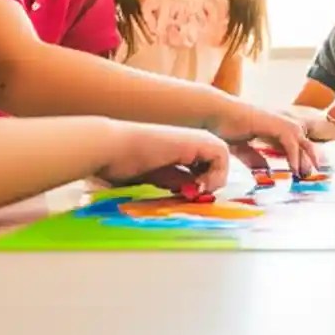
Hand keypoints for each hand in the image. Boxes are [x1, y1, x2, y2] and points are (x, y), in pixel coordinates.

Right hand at [96, 122, 229, 193]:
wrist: (113, 148)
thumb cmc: (124, 164)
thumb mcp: (156, 178)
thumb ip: (175, 182)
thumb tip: (192, 191)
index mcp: (178, 150)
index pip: (203, 169)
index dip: (202, 185)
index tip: (187, 196)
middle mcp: (190, 142)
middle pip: (215, 164)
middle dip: (210, 183)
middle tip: (195, 195)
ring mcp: (195, 139)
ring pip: (221, 159)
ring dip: (213, 179)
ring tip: (196, 189)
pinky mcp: (198, 140)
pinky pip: (222, 156)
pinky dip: (215, 173)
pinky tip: (198, 184)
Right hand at [209, 103, 319, 175]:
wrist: (214, 112)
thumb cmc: (223, 126)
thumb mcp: (242, 148)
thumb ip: (254, 158)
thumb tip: (266, 173)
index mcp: (270, 126)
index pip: (292, 140)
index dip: (299, 155)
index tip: (302, 171)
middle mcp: (276, 121)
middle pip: (301, 138)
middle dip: (309, 155)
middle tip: (314, 172)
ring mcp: (276, 120)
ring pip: (300, 138)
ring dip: (306, 156)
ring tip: (307, 173)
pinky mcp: (273, 123)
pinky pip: (290, 141)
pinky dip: (294, 155)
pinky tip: (294, 169)